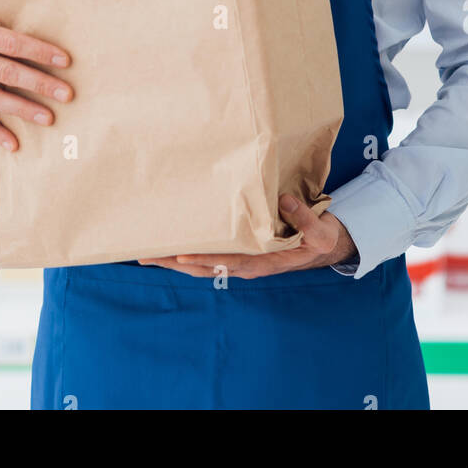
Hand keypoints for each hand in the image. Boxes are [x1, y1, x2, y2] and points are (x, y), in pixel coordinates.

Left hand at [138, 196, 357, 278]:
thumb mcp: (319, 230)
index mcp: (263, 261)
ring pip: (203, 265)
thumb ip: (303, 217)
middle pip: (205, 267)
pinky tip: (174, 247)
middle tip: (144, 255)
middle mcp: (247, 265)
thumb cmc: (319, 238)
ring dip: (176, 260)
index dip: (206, 261)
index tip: (183, 258)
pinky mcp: (240, 254)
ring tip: (147, 253)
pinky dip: (190, 254)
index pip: (229, 262)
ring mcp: (241, 261)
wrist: (323, 247)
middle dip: (175, 262)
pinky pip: (210, 257)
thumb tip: (283, 200)